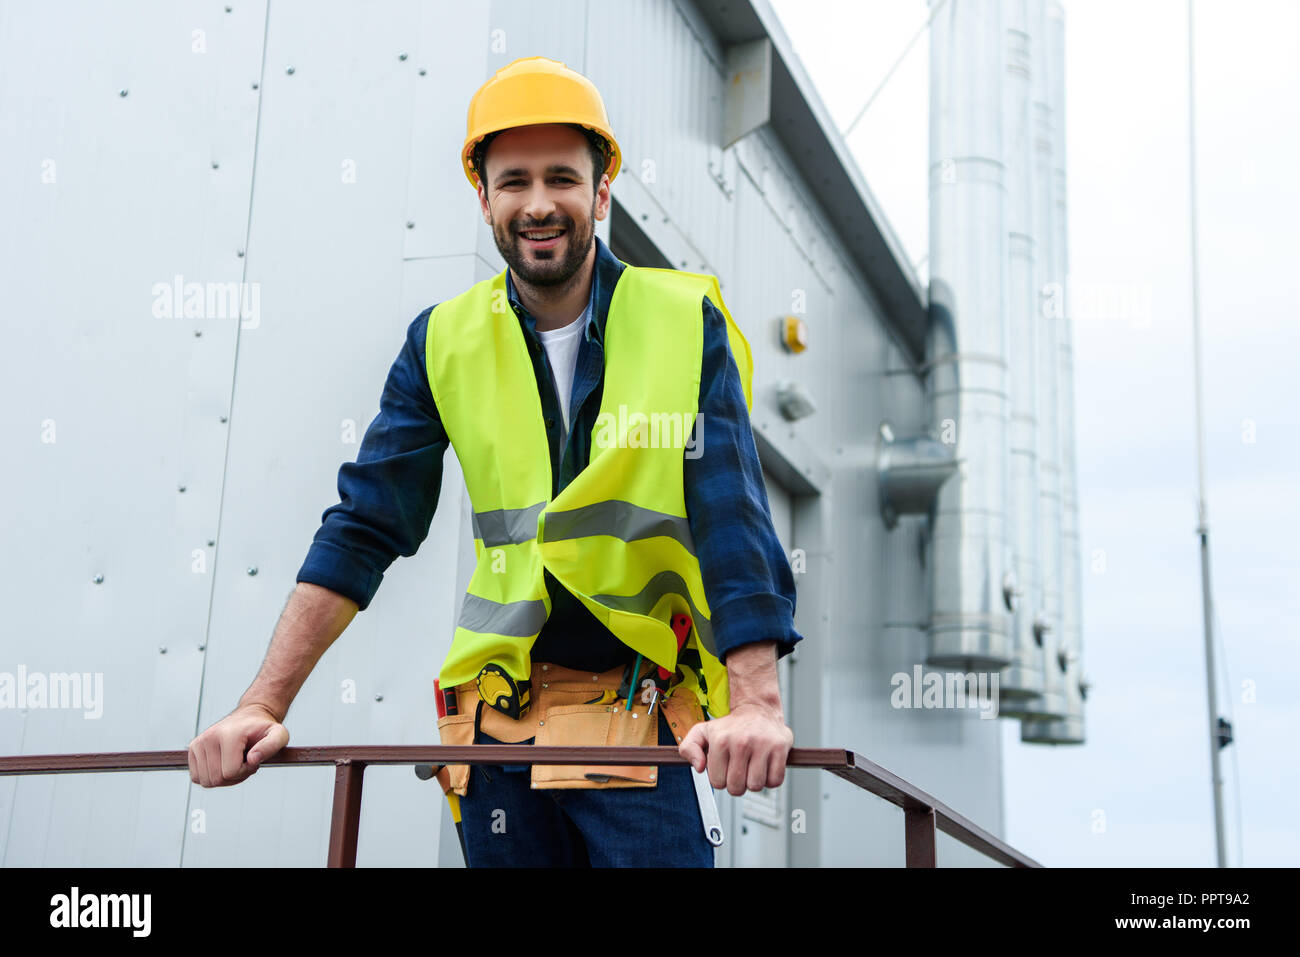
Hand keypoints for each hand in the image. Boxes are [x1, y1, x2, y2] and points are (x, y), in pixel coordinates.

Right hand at [187, 703, 289, 787]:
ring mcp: (199, 743)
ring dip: (224, 777)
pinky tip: (224, 764)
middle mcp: (209, 737)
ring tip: (235, 761)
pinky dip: (211, 776)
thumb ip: (271, 746)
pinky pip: (197, 778)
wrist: (250, 717)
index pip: (231, 772)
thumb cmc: (263, 729)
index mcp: (229, 734)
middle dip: (235, 776)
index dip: (246, 771)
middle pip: (217, 779)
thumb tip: (253, 759)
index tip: (254, 759)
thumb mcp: (279, 735)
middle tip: (245, 761)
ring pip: (206, 781)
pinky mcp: (193, 748)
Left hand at [678, 700, 793, 795]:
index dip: (721, 778)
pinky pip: (775, 780)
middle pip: (737, 788)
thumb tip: (699, 767)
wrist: (757, 708)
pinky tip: (765, 767)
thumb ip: (688, 748)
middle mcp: (741, 742)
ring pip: (756, 786)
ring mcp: (762, 745)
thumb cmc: (729, 726)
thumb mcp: (702, 731)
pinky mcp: (780, 748)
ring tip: (752, 768)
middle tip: (739, 769)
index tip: (725, 767)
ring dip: (754, 782)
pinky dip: (771, 779)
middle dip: (736, 784)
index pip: (717, 782)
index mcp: (720, 740)